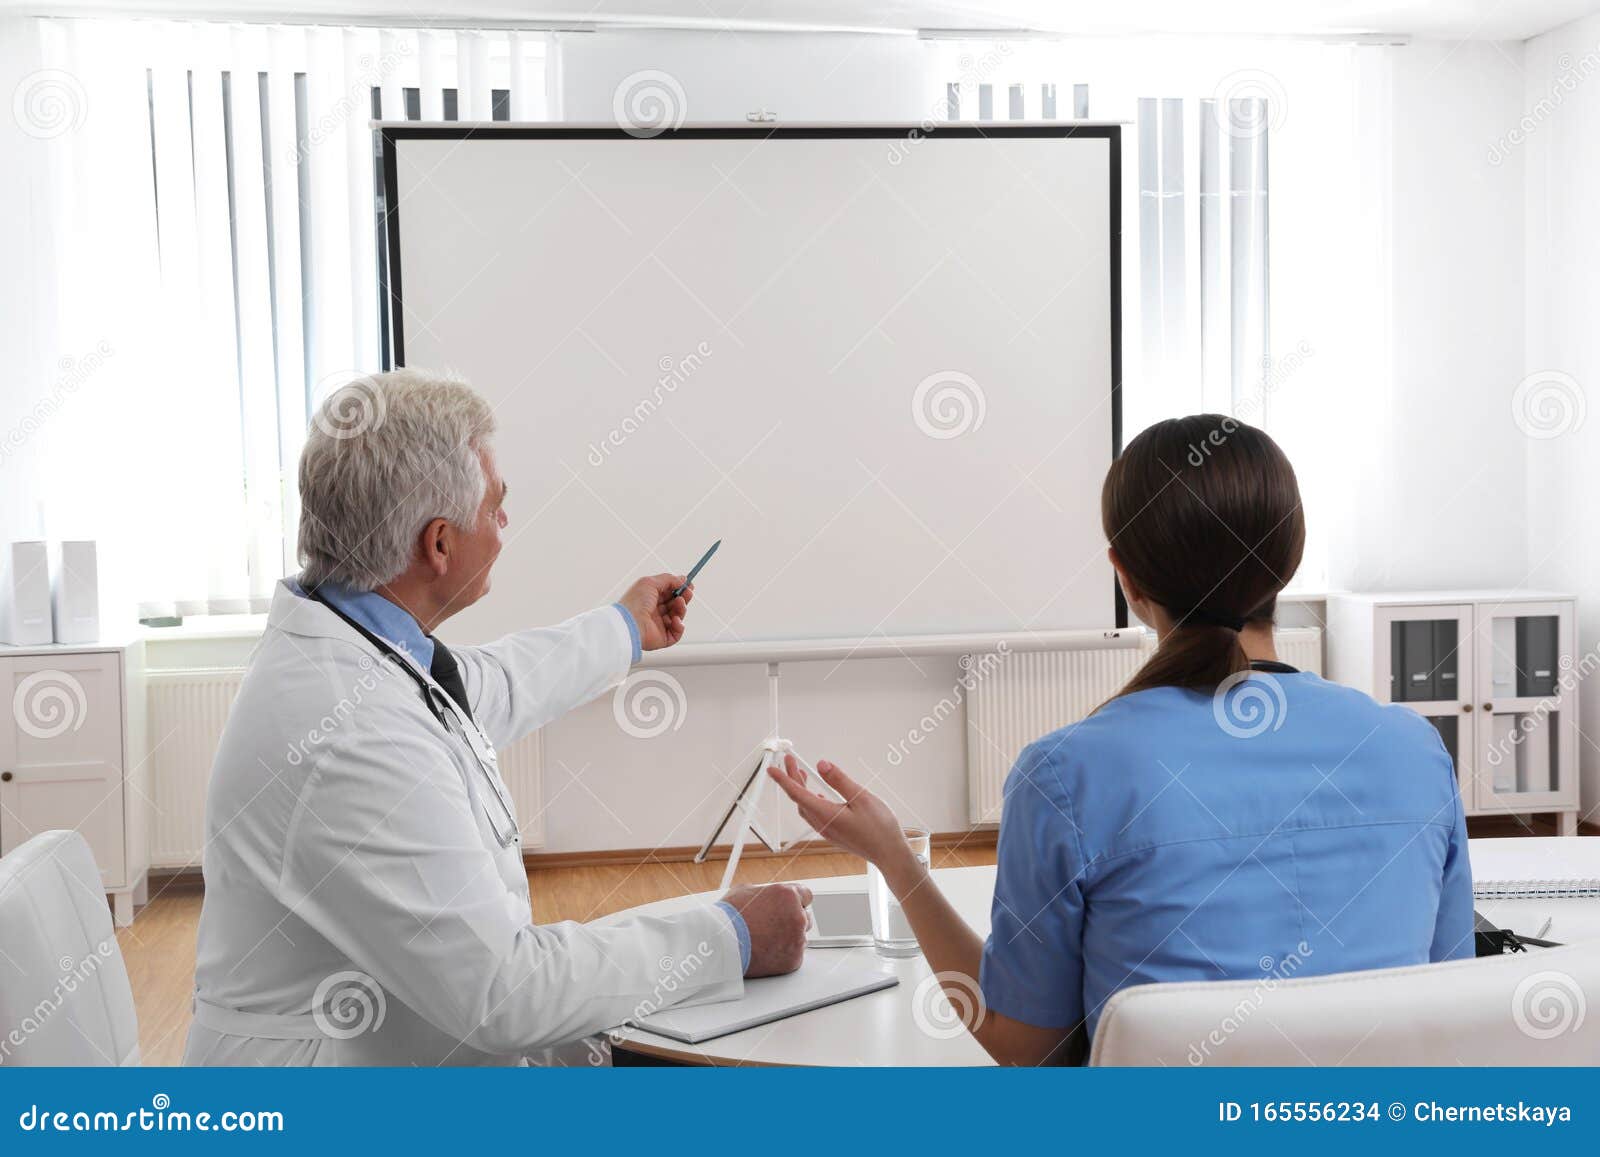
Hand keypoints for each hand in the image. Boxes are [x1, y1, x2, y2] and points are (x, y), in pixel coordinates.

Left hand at [618, 574, 692, 650]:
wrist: (629, 623)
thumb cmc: (634, 602)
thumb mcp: (650, 582)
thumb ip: (668, 579)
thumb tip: (682, 579)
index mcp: (649, 599)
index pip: (667, 593)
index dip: (678, 588)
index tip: (688, 584)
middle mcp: (653, 612)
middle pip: (674, 604)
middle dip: (683, 597)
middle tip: (689, 592)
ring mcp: (658, 625)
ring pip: (677, 616)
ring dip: (682, 608)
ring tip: (680, 603)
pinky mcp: (662, 638)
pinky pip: (676, 633)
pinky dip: (679, 626)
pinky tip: (675, 620)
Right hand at [721, 882, 810, 976]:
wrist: (722, 945)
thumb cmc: (729, 918)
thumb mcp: (745, 891)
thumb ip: (765, 893)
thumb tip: (765, 895)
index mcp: (787, 895)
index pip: (806, 895)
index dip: (796, 901)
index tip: (790, 907)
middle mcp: (797, 915)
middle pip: (805, 917)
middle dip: (792, 920)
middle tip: (773, 926)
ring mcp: (797, 939)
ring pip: (800, 937)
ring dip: (789, 938)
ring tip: (766, 940)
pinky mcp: (794, 959)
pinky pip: (795, 955)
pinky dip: (784, 954)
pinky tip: (767, 951)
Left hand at [769, 756, 922, 890]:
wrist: (889, 854)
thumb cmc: (880, 828)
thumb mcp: (861, 797)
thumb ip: (839, 780)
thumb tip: (822, 765)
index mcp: (827, 815)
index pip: (798, 794)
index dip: (783, 780)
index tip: (772, 769)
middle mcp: (823, 824)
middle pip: (799, 799)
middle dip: (792, 779)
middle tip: (790, 761)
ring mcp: (827, 830)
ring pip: (805, 807)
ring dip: (800, 789)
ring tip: (801, 773)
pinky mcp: (833, 833)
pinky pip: (814, 814)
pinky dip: (810, 800)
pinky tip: (817, 793)